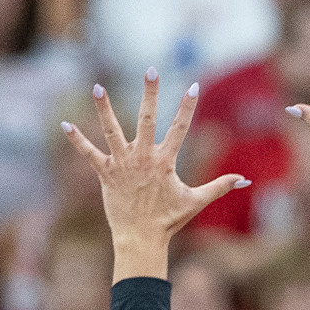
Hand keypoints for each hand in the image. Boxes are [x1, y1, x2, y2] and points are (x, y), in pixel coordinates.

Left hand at [61, 70, 243, 271]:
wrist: (141, 239)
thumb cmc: (168, 220)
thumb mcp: (196, 201)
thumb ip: (220, 186)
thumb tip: (244, 179)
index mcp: (165, 162)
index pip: (180, 128)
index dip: (188, 107)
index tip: (193, 86)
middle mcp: (143, 158)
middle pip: (147, 119)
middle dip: (150, 93)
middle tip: (151, 70)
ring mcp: (123, 164)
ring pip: (113, 130)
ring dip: (105, 108)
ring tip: (98, 87)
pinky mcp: (106, 174)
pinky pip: (89, 153)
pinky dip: (77, 140)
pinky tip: (65, 124)